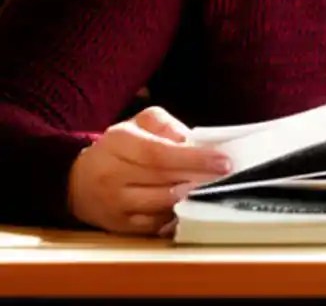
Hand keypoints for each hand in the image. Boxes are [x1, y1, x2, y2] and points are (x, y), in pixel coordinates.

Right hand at [67, 106, 231, 235]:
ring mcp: (113, 203)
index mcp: (118, 143)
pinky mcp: (118, 225)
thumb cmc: (119, 148)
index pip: (159, 153)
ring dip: (189, 199)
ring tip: (211, 190)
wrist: (77, 181)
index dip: (193, 158)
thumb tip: (189, 139)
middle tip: (225, 176)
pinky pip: (154, 224)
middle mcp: (111, 174)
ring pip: (159, 205)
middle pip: (162, 179)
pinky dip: (175, 217)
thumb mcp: (137, 124)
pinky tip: (192, 207)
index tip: (223, 161)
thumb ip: (164, 124)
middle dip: (198, 178)